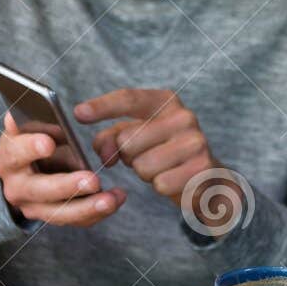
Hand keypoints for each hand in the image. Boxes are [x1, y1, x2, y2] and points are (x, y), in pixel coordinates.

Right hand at [0, 112, 125, 225]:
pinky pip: (75, 220)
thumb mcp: (25, 129)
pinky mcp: (53, 216)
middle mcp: (16, 188)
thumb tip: (26, 112)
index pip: (15, 153)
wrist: (21, 173)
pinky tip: (116, 199)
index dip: (30, 148)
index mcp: (8, 159)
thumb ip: (29, 122)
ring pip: (59, 213)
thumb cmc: (28, 142)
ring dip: (88, 207)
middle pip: (39, 190)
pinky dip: (97, 212)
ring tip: (112, 198)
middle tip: (92, 179)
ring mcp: (34, 207)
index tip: (48, 143)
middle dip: (66, 186)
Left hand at [75, 88, 227, 222]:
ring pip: (142, 165)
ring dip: (144, 173)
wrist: (208, 177)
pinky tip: (174, 179)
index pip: (129, 99)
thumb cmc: (164, 152)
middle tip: (142, 156)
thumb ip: (111, 137)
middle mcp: (184, 117)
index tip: (78, 114)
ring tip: (161, 167)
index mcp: (166, 101)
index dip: (102, 106)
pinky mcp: (201, 168)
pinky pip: (160, 183)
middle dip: (126, 155)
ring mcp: (196, 142)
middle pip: (127, 140)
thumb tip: (102, 150)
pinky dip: (161, 186)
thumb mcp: (137, 136)